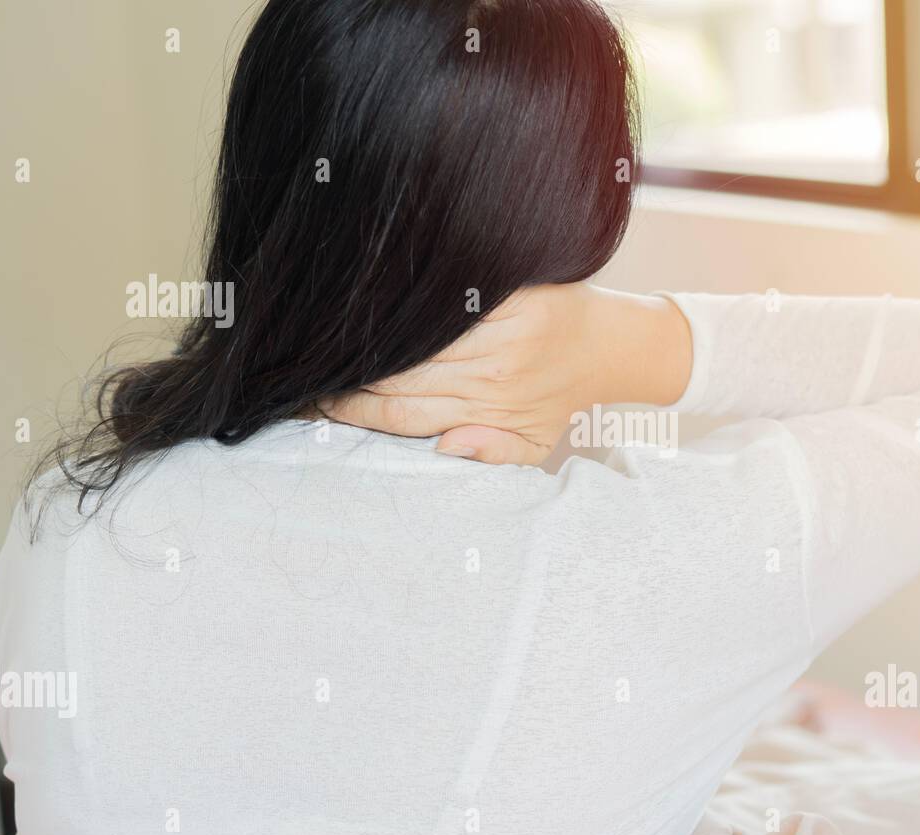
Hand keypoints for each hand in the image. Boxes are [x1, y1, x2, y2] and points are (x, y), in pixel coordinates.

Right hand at [317, 283, 691, 464]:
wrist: (615, 348)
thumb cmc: (563, 400)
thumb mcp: (534, 446)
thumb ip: (491, 454)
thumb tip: (445, 448)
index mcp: (489, 412)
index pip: (400, 415)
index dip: (351, 411)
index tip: (313, 402)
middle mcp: (492, 373)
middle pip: (396, 376)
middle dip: (346, 374)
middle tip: (304, 368)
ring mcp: (500, 331)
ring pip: (414, 338)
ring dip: (369, 336)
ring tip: (328, 336)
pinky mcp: (510, 296)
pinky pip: (447, 299)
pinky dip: (410, 299)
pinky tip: (376, 298)